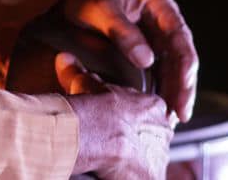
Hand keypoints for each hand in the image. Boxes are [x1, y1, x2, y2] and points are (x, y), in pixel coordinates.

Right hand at [58, 52, 170, 178]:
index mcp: (154, 107)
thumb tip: (64, 59)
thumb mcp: (86, 85)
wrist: (97, 135)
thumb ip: (78, 73)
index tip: (120, 125)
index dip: (134, 120)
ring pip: (151, 160)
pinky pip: (147, 177)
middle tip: (116, 145)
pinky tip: (116, 174)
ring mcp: (160, 156)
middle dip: (138, 142)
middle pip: (153, 138)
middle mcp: (162, 131)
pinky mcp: (153, 177)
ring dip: (136, 162)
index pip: (150, 114)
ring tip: (114, 163)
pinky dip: (133, 176)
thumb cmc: (94, 109)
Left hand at [60, 0, 198, 123]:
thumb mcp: (99, 8)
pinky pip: (161, 72)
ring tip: (173, 119)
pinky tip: (161, 108)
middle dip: (183, 88)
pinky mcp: (149, 49)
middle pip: (183, 57)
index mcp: (159, 2)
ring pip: (175, 68)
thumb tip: (147, 61)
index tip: (181, 93)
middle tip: (179, 115)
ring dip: (175, 93)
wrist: (71, 1)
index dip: (184, 70)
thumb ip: (122, 31)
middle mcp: (164, 18)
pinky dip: (163, 90)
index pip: (180, 39)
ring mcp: (158, 35)